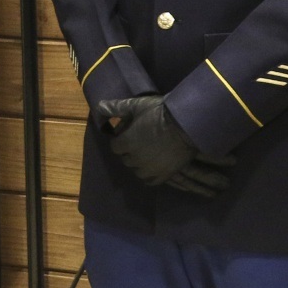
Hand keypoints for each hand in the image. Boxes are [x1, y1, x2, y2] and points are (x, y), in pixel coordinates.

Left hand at [96, 95, 233, 196]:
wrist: (188, 125)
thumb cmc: (160, 113)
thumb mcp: (138, 106)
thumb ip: (117, 107)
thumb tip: (99, 106)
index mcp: (127, 143)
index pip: (115, 147)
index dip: (121, 140)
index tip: (129, 134)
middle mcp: (135, 159)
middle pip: (126, 159)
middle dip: (129, 151)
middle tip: (140, 141)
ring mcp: (150, 169)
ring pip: (137, 171)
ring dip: (139, 164)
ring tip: (148, 154)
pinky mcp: (164, 175)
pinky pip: (151, 181)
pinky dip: (150, 175)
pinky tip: (155, 166)